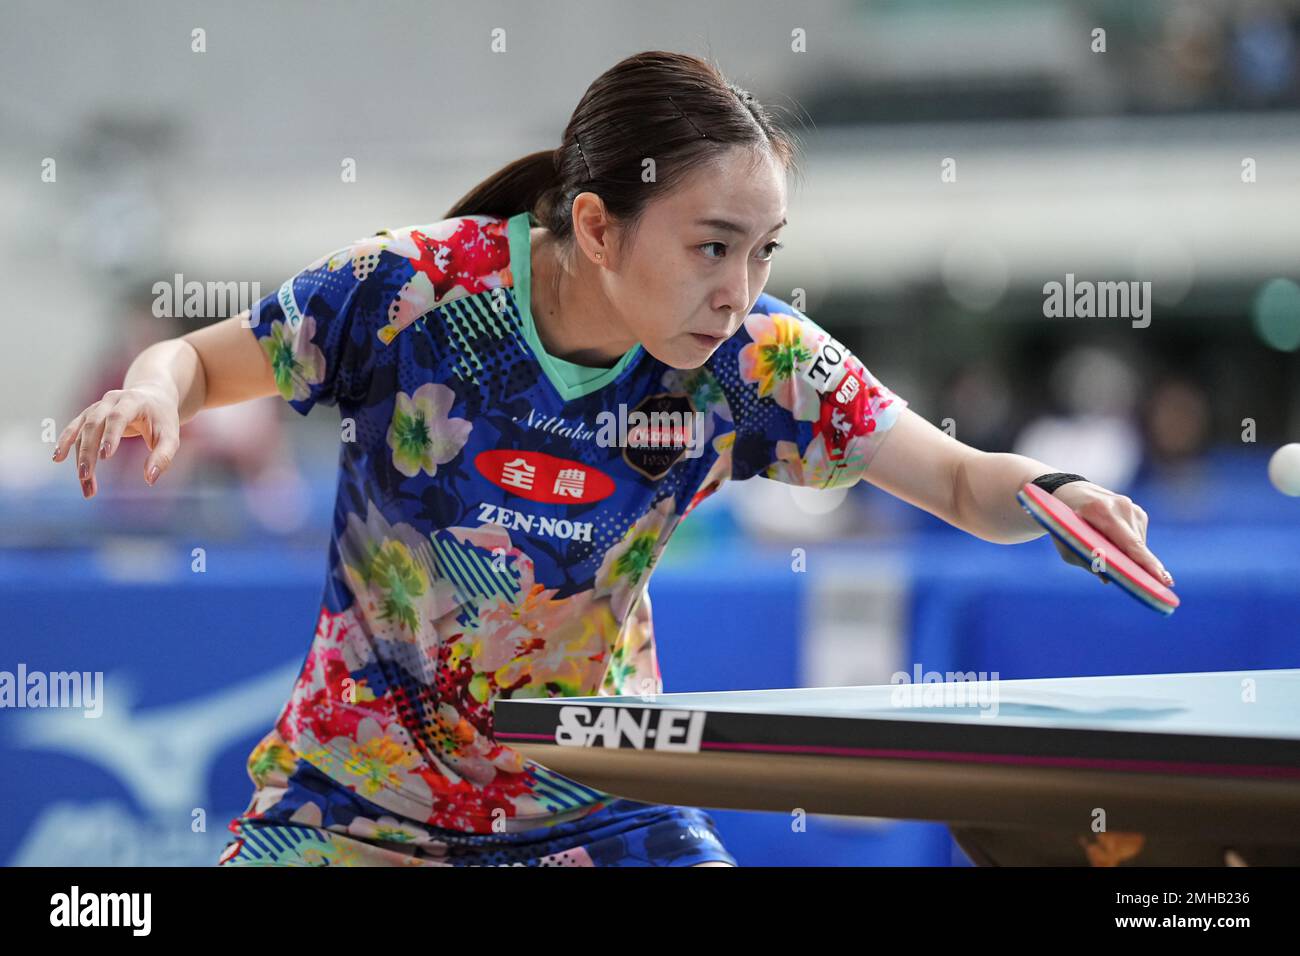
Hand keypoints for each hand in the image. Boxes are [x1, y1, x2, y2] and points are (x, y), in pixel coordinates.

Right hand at [51, 383, 181, 498]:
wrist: (153, 396)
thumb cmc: (163, 419)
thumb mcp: (171, 436)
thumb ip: (163, 456)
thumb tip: (150, 479)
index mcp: (133, 401)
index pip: (118, 417)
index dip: (111, 435)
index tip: (105, 456)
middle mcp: (111, 400)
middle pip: (94, 425)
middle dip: (88, 452)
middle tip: (85, 476)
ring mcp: (97, 407)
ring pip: (82, 431)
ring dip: (79, 457)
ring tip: (84, 483)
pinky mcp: (89, 416)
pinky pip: (74, 430)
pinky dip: (66, 443)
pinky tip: (58, 458)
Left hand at [1048, 481, 1173, 587]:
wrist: (1070, 493)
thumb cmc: (1063, 523)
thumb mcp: (1065, 544)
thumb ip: (1086, 561)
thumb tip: (1108, 579)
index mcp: (1101, 511)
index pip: (1130, 543)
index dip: (1146, 563)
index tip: (1163, 580)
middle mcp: (1121, 506)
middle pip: (1137, 546)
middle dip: (1144, 567)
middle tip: (1160, 585)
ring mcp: (1132, 507)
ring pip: (1139, 545)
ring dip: (1128, 557)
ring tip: (1109, 552)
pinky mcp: (1138, 511)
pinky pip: (1138, 539)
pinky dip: (1128, 548)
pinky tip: (1114, 543)